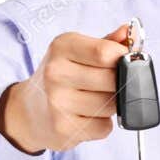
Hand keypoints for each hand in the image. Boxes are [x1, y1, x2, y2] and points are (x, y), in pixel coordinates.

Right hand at [0, 25, 131, 152]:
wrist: (29, 110)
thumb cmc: (61, 77)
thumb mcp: (78, 52)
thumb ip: (107, 42)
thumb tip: (130, 31)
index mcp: (62, 47)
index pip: (106, 52)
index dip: (124, 58)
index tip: (124, 61)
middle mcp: (56, 72)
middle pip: (113, 79)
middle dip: (120, 83)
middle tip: (108, 84)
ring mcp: (57, 102)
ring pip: (112, 105)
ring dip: (112, 105)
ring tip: (94, 100)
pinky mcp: (63, 128)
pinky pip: (104, 127)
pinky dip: (103, 124)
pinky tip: (87, 117)